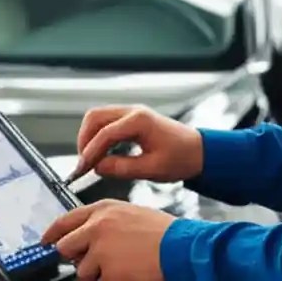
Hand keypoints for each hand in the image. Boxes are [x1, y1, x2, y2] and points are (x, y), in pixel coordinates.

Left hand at [42, 200, 172, 279]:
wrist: (179, 248)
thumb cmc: (161, 233)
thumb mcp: (130, 215)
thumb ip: (105, 222)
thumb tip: (84, 237)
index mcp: (104, 209)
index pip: (66, 220)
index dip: (52, 233)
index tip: (45, 241)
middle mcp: (98, 226)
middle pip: (65, 247)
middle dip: (76, 257)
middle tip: (93, 260)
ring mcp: (100, 249)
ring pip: (82, 270)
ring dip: (97, 272)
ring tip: (122, 264)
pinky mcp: (106, 271)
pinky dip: (111, 280)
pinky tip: (128, 271)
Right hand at [68, 105, 202, 181]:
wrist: (199, 151)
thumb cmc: (181, 158)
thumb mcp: (152, 169)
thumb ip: (122, 168)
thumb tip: (98, 167)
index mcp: (140, 121)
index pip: (105, 133)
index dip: (90, 152)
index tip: (82, 169)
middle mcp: (134, 112)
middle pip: (95, 117)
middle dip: (84, 139)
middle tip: (83, 163)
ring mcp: (133, 113)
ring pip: (98, 117)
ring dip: (89, 136)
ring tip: (90, 160)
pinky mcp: (132, 119)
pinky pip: (107, 122)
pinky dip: (98, 135)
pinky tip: (100, 154)